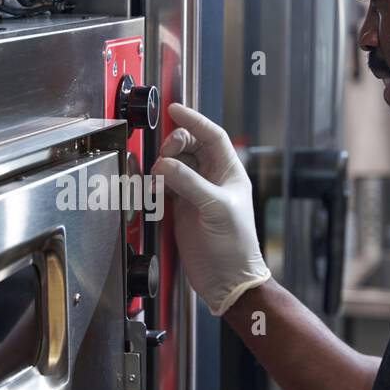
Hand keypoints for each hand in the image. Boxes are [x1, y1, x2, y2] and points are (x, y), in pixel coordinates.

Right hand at [151, 103, 270, 315]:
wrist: (227, 280)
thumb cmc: (235, 247)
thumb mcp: (216, 208)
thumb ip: (189, 183)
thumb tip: (165, 166)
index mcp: (229, 173)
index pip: (212, 136)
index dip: (194, 120)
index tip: (174, 110)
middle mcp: (212, 180)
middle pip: (188, 148)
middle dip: (173, 147)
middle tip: (164, 158)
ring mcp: (195, 194)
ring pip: (173, 166)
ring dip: (162, 169)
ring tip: (157, 182)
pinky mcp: (181, 209)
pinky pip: (164, 187)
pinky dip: (156, 186)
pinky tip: (154, 193)